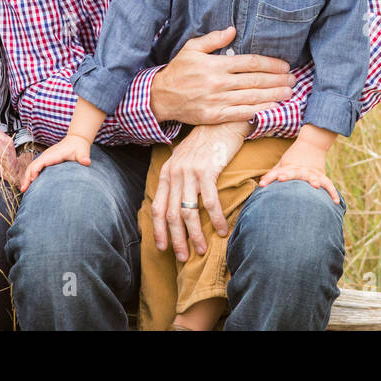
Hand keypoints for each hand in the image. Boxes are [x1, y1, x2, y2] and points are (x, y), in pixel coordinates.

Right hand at [0, 120, 18, 179]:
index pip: (5, 140)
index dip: (13, 155)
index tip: (16, 166)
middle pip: (7, 147)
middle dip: (14, 163)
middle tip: (18, 176)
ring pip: (2, 155)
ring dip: (10, 170)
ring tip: (14, 180)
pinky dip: (2, 172)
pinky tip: (5, 179)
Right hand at [19, 134, 90, 192]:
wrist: (77, 140)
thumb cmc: (79, 147)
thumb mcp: (82, 152)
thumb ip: (83, 157)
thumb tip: (86, 162)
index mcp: (52, 155)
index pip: (39, 163)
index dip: (34, 171)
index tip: (32, 180)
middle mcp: (46, 156)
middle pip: (32, 166)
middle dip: (26, 177)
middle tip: (23, 190)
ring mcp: (45, 158)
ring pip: (32, 168)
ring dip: (27, 178)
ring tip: (24, 190)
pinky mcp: (46, 161)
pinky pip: (35, 168)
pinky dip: (31, 176)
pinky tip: (31, 184)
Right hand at [149, 27, 294, 125]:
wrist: (161, 97)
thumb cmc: (178, 71)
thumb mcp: (192, 49)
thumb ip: (213, 40)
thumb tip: (233, 30)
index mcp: (216, 65)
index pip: (250, 63)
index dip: (270, 64)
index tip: (284, 65)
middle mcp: (219, 83)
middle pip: (255, 80)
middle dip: (277, 80)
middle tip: (293, 79)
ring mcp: (217, 101)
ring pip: (252, 97)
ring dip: (274, 95)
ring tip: (289, 93)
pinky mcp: (215, 116)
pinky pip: (242, 113)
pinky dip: (259, 110)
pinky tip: (272, 107)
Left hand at [152, 122, 249, 261]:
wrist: (221, 122)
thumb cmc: (205, 143)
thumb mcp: (183, 158)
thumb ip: (177, 177)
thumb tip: (174, 200)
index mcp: (167, 173)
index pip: (157, 207)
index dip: (158, 230)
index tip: (162, 248)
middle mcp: (175, 173)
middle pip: (171, 215)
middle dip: (176, 239)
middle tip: (182, 258)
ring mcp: (191, 172)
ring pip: (189, 212)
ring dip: (195, 235)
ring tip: (202, 250)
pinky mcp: (208, 170)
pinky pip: (210, 202)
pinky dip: (216, 219)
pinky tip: (222, 231)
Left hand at [258, 138, 339, 203]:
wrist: (312, 144)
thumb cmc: (294, 157)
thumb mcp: (282, 163)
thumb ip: (273, 174)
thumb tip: (260, 184)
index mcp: (289, 167)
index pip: (278, 172)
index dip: (270, 177)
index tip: (263, 183)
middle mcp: (300, 170)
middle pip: (293, 173)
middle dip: (287, 176)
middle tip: (281, 179)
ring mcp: (312, 172)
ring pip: (312, 177)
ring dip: (313, 181)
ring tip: (315, 186)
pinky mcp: (321, 175)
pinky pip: (328, 184)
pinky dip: (332, 192)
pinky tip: (336, 202)